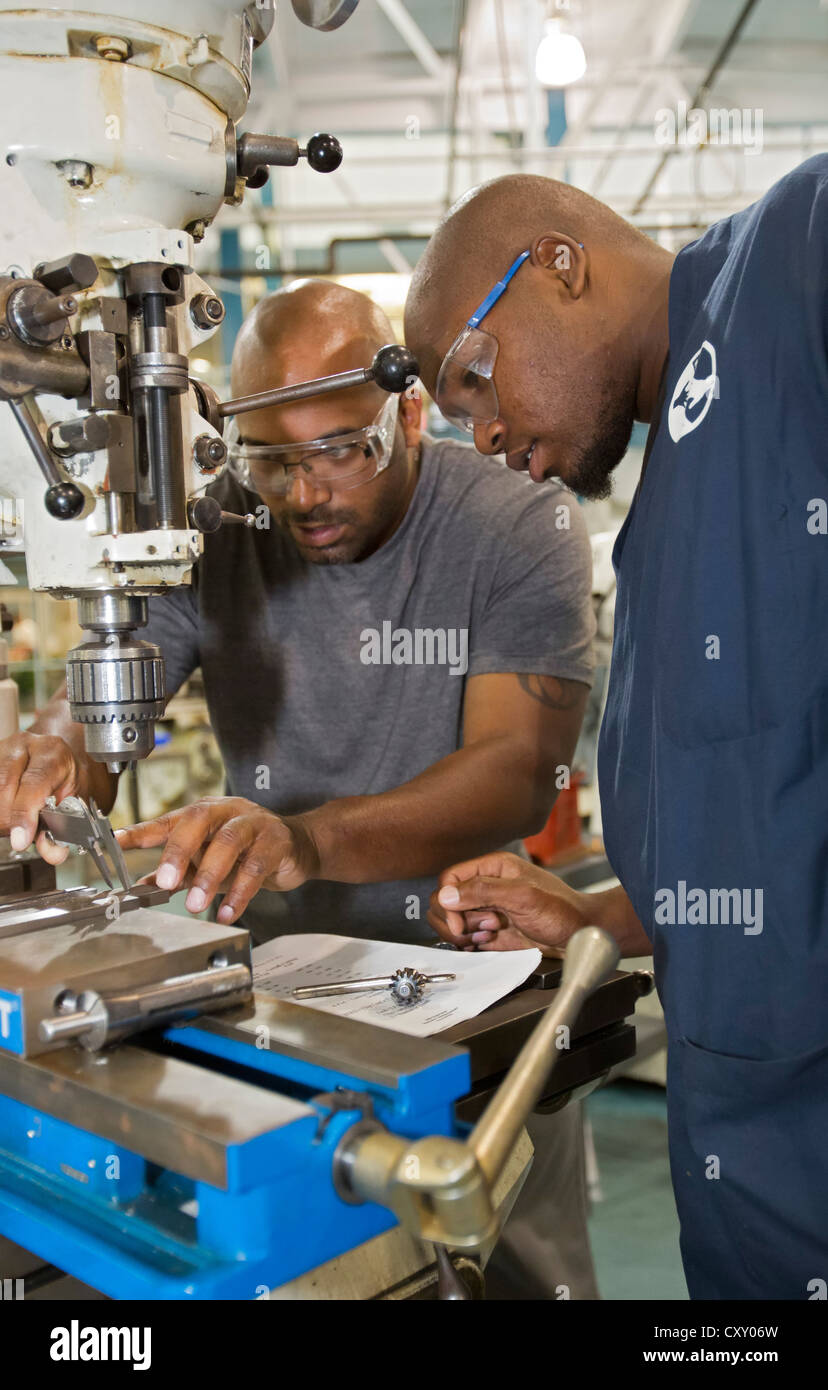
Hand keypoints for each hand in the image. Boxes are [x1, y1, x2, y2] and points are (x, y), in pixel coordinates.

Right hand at [0, 732, 93, 863]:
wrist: (57, 761)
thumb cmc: (65, 781)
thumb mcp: (73, 804)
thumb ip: (61, 831)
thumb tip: (52, 853)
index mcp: (52, 752)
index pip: (34, 783)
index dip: (24, 815)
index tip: (20, 841)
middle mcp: (24, 744)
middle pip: (4, 787)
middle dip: (8, 820)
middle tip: (17, 835)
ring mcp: (1, 749)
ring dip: (0, 816)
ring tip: (12, 823)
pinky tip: (5, 812)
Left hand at [116, 797, 319, 922]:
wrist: (296, 847)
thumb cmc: (246, 852)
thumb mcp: (207, 860)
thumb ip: (177, 873)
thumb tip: (142, 887)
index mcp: (203, 814)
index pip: (168, 820)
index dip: (142, 831)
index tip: (117, 843)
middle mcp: (226, 811)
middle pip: (198, 821)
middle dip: (179, 851)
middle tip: (165, 882)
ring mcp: (253, 823)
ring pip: (229, 843)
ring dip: (210, 876)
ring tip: (197, 905)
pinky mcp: (276, 841)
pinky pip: (256, 866)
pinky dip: (240, 892)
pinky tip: (228, 912)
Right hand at [428, 851, 589, 952]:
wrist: (580, 935)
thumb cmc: (562, 909)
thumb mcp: (524, 896)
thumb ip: (484, 891)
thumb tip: (447, 894)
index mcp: (492, 868)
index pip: (449, 879)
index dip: (448, 902)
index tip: (459, 922)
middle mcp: (486, 887)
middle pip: (445, 901)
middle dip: (457, 920)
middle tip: (484, 928)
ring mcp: (487, 910)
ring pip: (452, 921)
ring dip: (464, 933)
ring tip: (490, 933)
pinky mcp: (490, 931)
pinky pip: (465, 937)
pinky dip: (470, 944)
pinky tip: (489, 943)